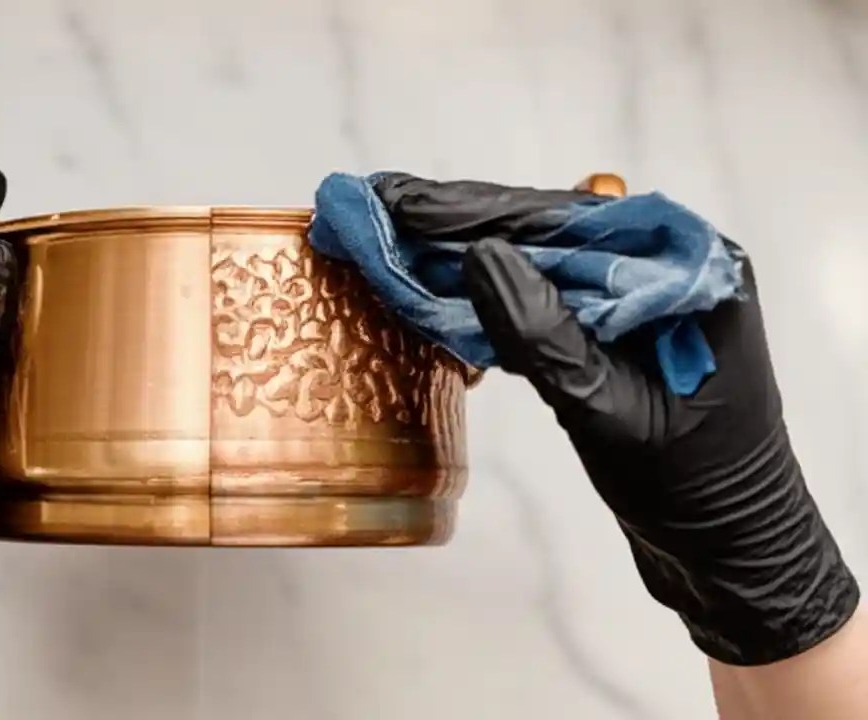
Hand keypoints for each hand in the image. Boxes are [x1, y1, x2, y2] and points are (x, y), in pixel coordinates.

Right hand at [374, 173, 858, 665]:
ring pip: (542, 258)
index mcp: (691, 268)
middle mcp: (672, 265)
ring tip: (391, 240)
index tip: (399, 199)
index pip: (564, 220)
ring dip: (468, 253)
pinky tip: (441, 286)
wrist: (731, 553)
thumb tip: (479, 256)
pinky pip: (551, 295)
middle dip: (458, 223)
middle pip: (549, 228)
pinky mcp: (624, 328)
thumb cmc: (690, 491)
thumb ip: (546, 334)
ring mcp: (648, 295)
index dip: (471, 210)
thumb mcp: (607, 411)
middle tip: (377, 206)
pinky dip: (496, 294)